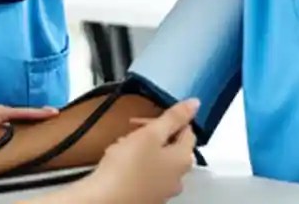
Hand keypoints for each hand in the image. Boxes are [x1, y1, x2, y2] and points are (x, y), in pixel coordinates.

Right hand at [73, 98, 199, 203]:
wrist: (105, 200)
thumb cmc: (126, 169)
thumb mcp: (150, 134)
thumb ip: (174, 118)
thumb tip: (194, 104)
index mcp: (183, 160)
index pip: (188, 131)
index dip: (169, 120)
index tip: (150, 118)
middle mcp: (177, 178)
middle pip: (171, 146)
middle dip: (151, 134)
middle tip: (133, 131)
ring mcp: (162, 190)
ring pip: (157, 160)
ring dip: (141, 149)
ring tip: (121, 147)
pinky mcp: (146, 197)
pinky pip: (145, 175)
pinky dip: (134, 166)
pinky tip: (119, 163)